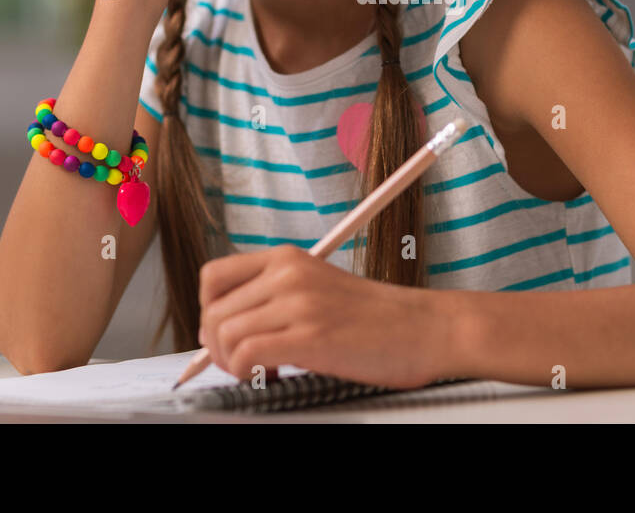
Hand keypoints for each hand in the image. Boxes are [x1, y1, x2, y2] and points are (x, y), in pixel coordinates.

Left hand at [197, 245, 453, 389]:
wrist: (427, 328)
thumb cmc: (378, 319)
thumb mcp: (320, 289)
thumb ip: (277, 298)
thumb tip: (226, 330)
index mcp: (288, 258)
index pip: (213, 277)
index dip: (208, 312)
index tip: (224, 335)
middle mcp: (288, 274)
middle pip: (212, 311)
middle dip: (215, 347)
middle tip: (240, 365)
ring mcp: (298, 303)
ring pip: (223, 334)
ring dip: (230, 364)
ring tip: (258, 372)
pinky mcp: (309, 335)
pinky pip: (245, 355)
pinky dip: (245, 374)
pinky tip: (271, 376)